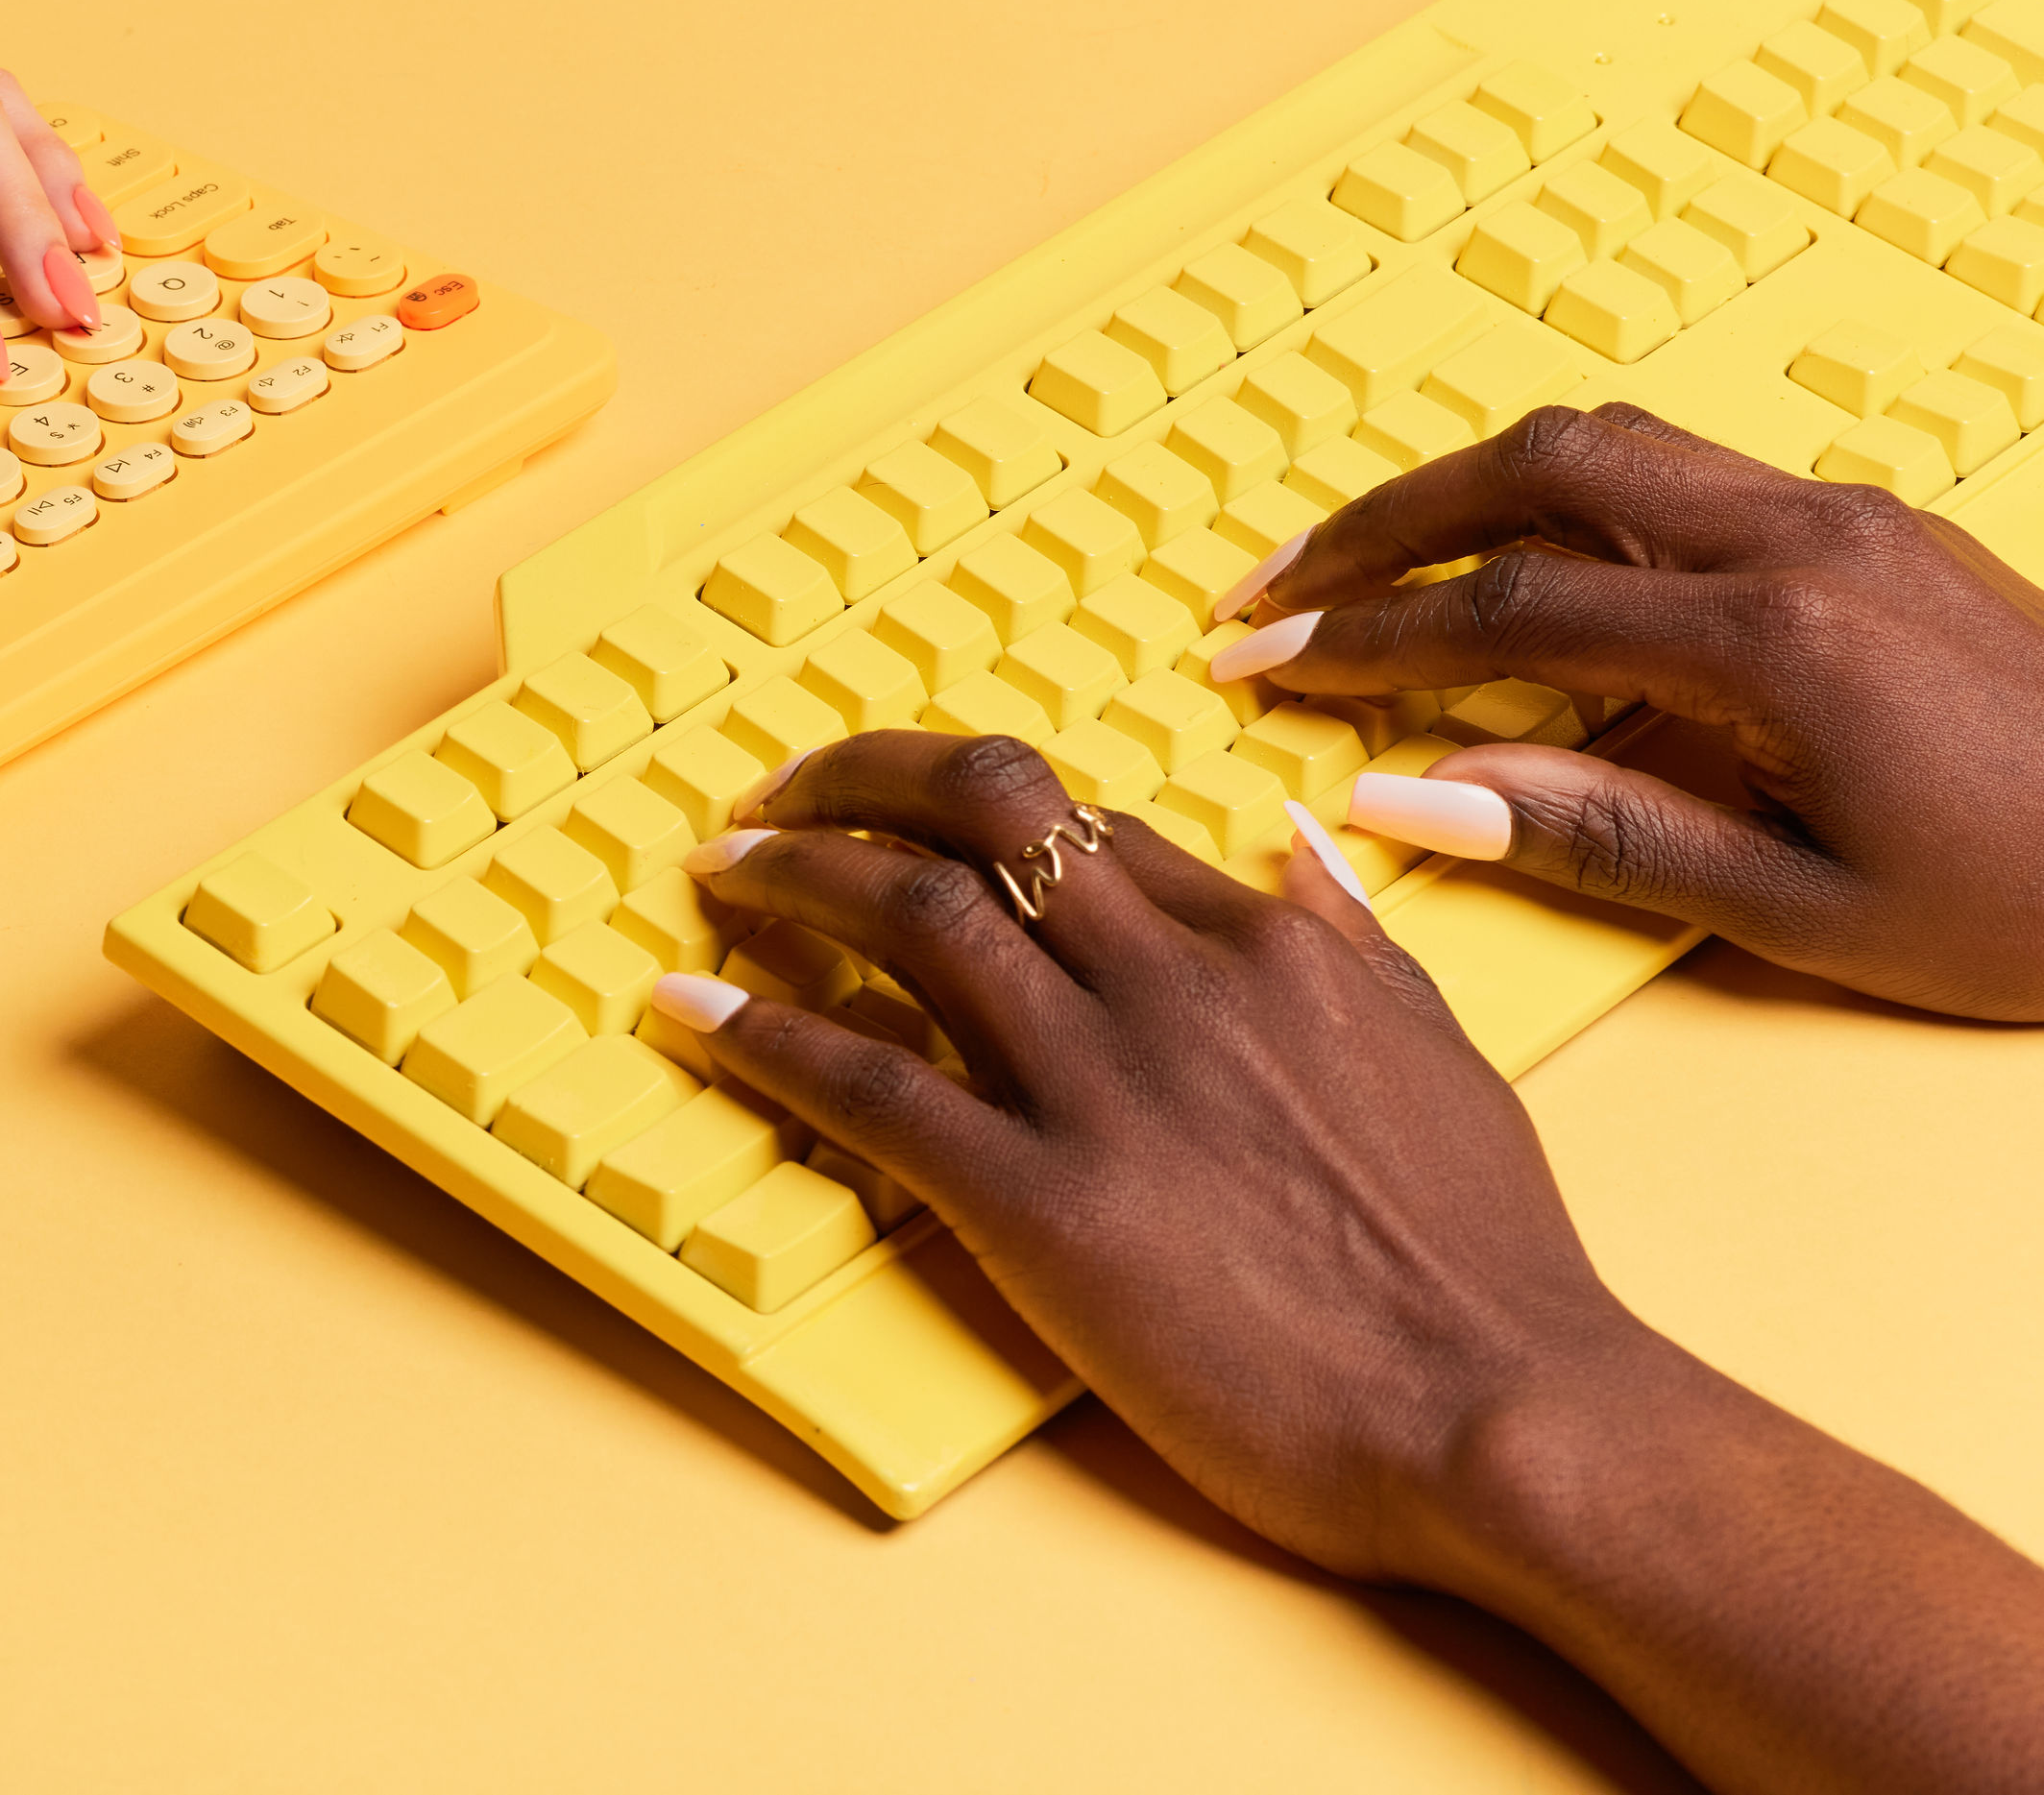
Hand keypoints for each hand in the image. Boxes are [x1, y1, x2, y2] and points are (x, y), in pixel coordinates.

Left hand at [676, 731, 1633, 1582]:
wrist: (1505, 1415)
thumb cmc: (1487, 1266)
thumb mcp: (1439, 1050)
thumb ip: (1344, 939)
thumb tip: (1286, 844)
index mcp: (1266, 944)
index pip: (1086, 824)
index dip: (975, 807)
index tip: (915, 815)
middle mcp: (1169, 983)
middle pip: (978, 814)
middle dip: (858, 777)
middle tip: (781, 792)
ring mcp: (1098, 1086)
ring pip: (904, 914)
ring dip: (789, 872)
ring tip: (722, 867)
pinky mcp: (1037, 1204)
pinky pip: (866, 1085)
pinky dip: (761, 1033)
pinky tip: (688, 1008)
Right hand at [1211, 402, 2043, 1021]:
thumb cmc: (2031, 902)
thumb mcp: (1799, 911)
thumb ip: (1591, 837)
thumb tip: (1406, 795)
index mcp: (1776, 640)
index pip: (1509, 609)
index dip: (1365, 637)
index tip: (1264, 662)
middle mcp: (1803, 538)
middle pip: (1540, 466)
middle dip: (1387, 520)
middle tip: (1283, 583)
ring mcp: (1843, 514)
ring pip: (1609, 445)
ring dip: (1470, 493)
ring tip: (1375, 568)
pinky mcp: (1869, 525)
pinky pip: (1680, 477)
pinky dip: (1564, 508)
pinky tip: (1525, 585)